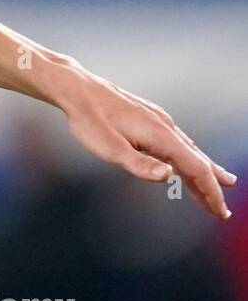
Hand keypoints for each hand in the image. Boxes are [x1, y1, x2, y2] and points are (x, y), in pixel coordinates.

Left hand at [52, 61, 235, 219]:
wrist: (78, 89)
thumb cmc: (90, 120)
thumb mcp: (110, 148)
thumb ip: (139, 164)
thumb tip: (168, 175)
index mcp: (160, 136)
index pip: (195, 168)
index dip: (210, 192)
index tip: (220, 211)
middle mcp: (166, 127)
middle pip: (197, 161)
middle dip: (212, 187)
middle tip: (222, 210)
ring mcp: (159, 120)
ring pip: (189, 151)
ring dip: (203, 172)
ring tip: (217, 186)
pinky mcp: (150, 118)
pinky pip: (178, 142)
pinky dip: (188, 157)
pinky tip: (185, 161)